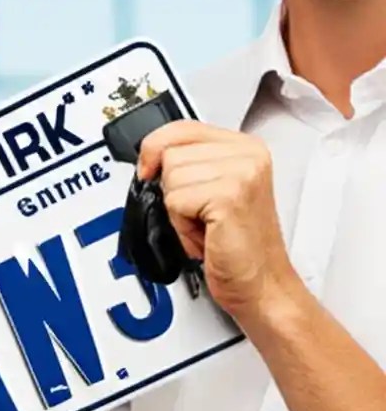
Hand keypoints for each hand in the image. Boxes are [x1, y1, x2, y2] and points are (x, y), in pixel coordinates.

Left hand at [137, 120, 297, 318]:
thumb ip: (190, 164)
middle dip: (173, 190)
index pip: (181, 127)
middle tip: (200, 214)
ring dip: (177, 211)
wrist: (260, 283)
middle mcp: (248, 155)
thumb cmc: (236, 245)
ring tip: (205, 225)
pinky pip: (174, 201)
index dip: (155, 149)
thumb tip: (150, 157)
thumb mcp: (213, 191)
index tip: (149, 170)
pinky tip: (206, 235)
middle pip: (170, 153)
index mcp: (246, 147)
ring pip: (169, 177)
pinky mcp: (230, 195)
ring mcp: (242, 173)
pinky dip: (181, 225)